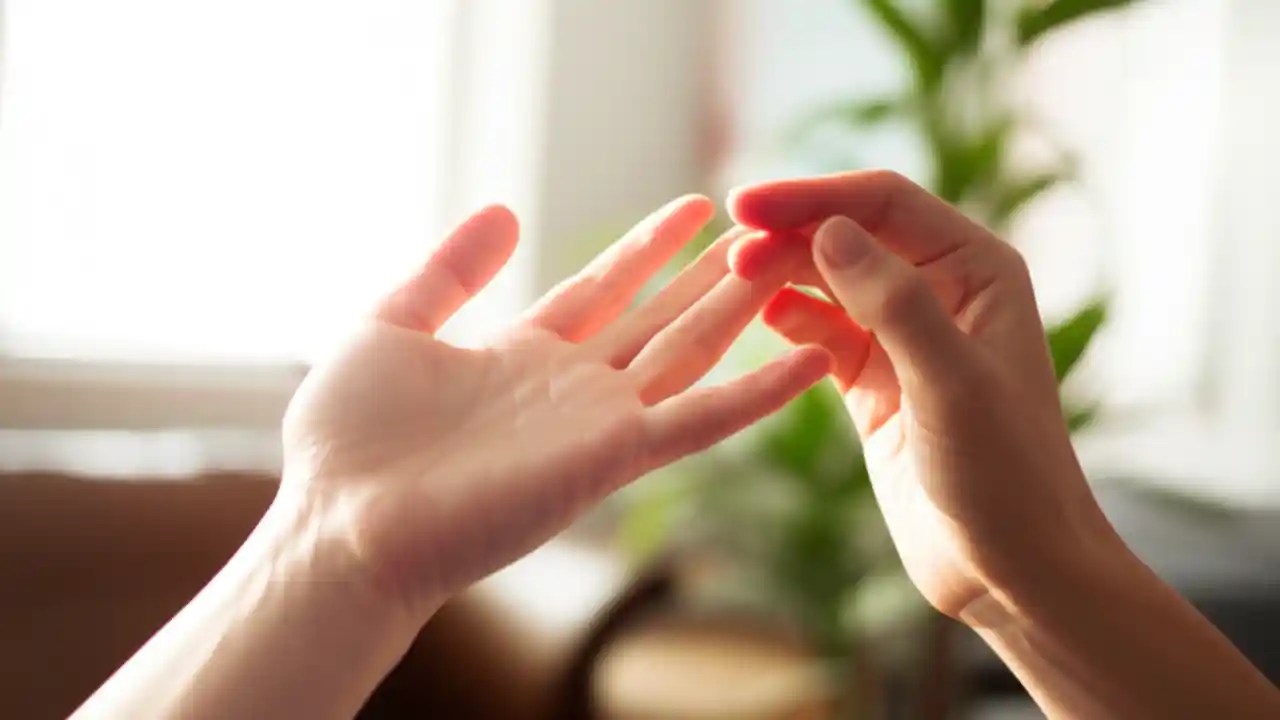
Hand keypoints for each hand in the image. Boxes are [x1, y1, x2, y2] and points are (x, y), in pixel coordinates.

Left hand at [280, 196, 828, 619]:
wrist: (342, 524)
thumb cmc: (349, 439)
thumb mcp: (391, 324)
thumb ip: (449, 270)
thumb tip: (504, 210)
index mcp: (520, 355)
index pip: (603, 288)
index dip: (649, 248)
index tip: (695, 206)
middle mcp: (570, 386)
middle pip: (659, 315)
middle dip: (711, 272)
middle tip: (767, 228)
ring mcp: (597, 421)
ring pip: (691, 351)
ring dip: (742, 308)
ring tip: (795, 262)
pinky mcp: (613, 455)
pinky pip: (701, 418)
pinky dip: (759, 393)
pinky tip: (812, 361)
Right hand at [728, 171, 1117, 618]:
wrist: (1012, 568)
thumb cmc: (1006, 475)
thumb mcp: (951, 382)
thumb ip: (894, 302)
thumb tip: (827, 231)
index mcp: (978, 270)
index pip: (884, 204)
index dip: (812, 197)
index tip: (744, 203)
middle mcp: (943, 291)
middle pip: (850, 235)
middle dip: (789, 235)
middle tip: (727, 252)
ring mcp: (906, 337)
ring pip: (831, 282)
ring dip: (782, 274)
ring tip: (729, 280)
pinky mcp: (876, 382)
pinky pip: (822, 332)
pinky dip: (790, 321)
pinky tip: (758, 319)